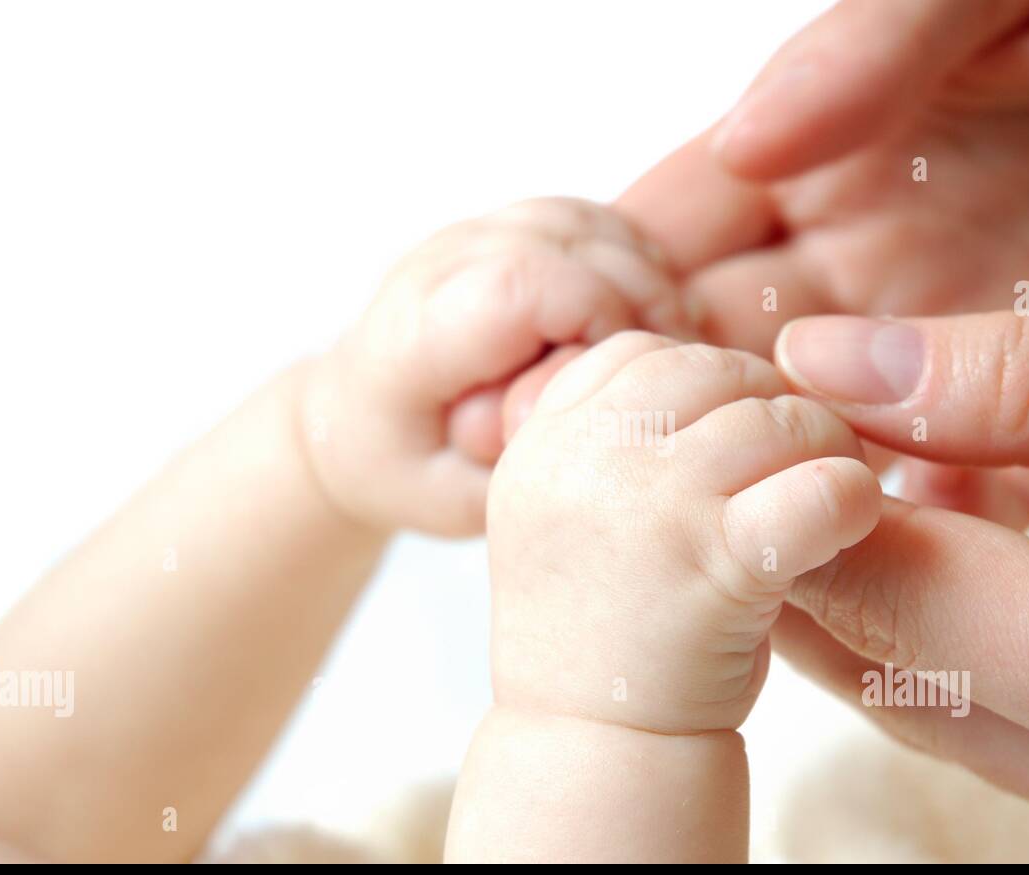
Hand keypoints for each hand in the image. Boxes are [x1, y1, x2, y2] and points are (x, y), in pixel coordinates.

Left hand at [300, 198, 691, 534]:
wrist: (350, 420)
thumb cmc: (402, 468)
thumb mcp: (456, 502)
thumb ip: (526, 459)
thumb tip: (604, 410)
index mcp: (416, 336)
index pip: (525, 286)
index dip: (602, 318)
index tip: (638, 375)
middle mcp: (439, 266)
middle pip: (570, 243)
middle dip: (644, 300)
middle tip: (678, 369)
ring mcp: (467, 235)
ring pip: (585, 220)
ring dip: (645, 276)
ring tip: (667, 343)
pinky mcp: (498, 226)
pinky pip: (585, 218)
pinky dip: (630, 257)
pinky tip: (643, 313)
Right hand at [487, 331, 881, 732]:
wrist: (593, 747)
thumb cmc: (604, 629)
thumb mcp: (570, 512)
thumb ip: (618, 436)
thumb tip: (719, 373)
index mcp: (542, 442)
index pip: (645, 355)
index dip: (706, 389)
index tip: (731, 445)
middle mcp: (581, 458)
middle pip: (714, 372)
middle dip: (770, 410)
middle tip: (792, 468)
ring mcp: (646, 503)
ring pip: (776, 419)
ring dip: (821, 454)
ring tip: (817, 507)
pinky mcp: (715, 560)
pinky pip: (819, 487)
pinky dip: (851, 499)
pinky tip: (843, 527)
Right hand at [617, 0, 1028, 523]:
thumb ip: (878, 44)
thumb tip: (749, 138)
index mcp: (850, 140)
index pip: (693, 220)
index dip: (611, 283)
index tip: (540, 353)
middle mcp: (889, 247)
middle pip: (735, 344)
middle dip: (662, 408)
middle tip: (590, 480)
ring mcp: (967, 330)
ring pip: (833, 426)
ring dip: (766, 480)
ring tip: (692, 545)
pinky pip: (975, 485)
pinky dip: (918, 528)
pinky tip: (860, 572)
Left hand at [769, 280, 1028, 861]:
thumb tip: (840, 364)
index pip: (921, 608)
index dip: (812, 504)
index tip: (741, 424)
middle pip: (910, 681)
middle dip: (809, 557)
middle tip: (739, 457)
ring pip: (951, 712)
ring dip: (862, 601)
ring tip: (795, 489)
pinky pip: (1018, 721)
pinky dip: (943, 636)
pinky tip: (906, 552)